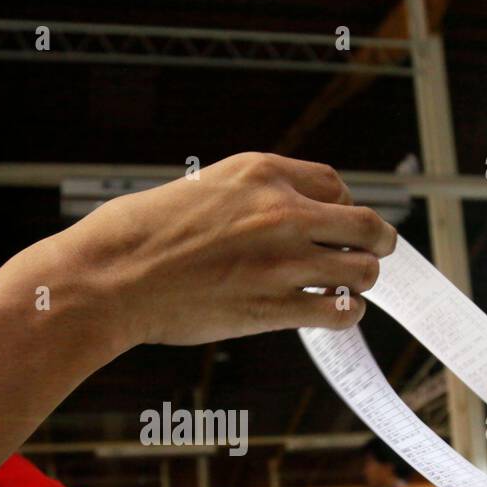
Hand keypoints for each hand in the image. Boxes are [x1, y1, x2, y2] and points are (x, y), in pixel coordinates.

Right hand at [55, 152, 396, 345]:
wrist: (112, 278)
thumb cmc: (138, 236)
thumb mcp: (201, 189)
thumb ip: (248, 199)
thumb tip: (276, 219)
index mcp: (261, 173)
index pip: (334, 183)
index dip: (343, 206)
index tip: (338, 223)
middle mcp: (282, 211)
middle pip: (365, 223)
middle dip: (374, 241)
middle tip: (371, 254)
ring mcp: (284, 261)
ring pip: (362, 270)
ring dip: (360, 280)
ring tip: (347, 288)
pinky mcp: (276, 306)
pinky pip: (341, 311)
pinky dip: (346, 314)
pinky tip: (331, 313)